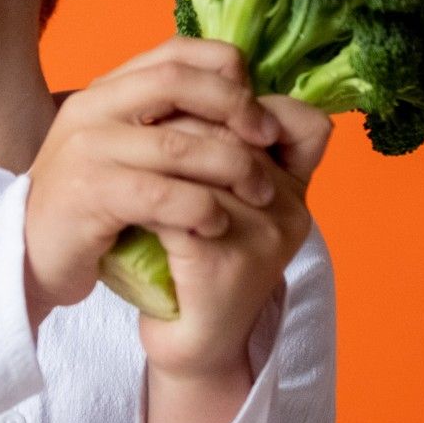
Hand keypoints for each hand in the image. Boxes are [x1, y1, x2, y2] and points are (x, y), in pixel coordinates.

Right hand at [24, 38, 281, 323]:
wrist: (32, 258)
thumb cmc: (95, 208)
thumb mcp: (128, 153)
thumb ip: (171, 125)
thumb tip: (251, 109)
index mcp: (106, 90)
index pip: (174, 51)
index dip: (226, 69)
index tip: (259, 110)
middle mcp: (92, 108)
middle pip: (177, 82)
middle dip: (236, 107)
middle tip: (268, 142)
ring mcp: (86, 149)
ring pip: (178, 143)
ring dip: (232, 167)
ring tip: (260, 194)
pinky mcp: (87, 195)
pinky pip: (160, 194)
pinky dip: (200, 208)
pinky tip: (217, 226)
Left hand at [137, 95, 332, 381]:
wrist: (194, 345)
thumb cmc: (202, 263)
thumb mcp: (226, 201)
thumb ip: (229, 150)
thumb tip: (208, 77)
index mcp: (298, 189)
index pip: (299, 119)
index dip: (243, 103)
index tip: (188, 110)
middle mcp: (291, 210)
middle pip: (235, 130)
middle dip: (180, 120)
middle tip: (138, 127)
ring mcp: (262, 238)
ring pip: (206, 161)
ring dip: (157, 154)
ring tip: (129, 157)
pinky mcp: (225, 267)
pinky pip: (181, 207)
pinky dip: (147, 198)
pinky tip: (124, 200)